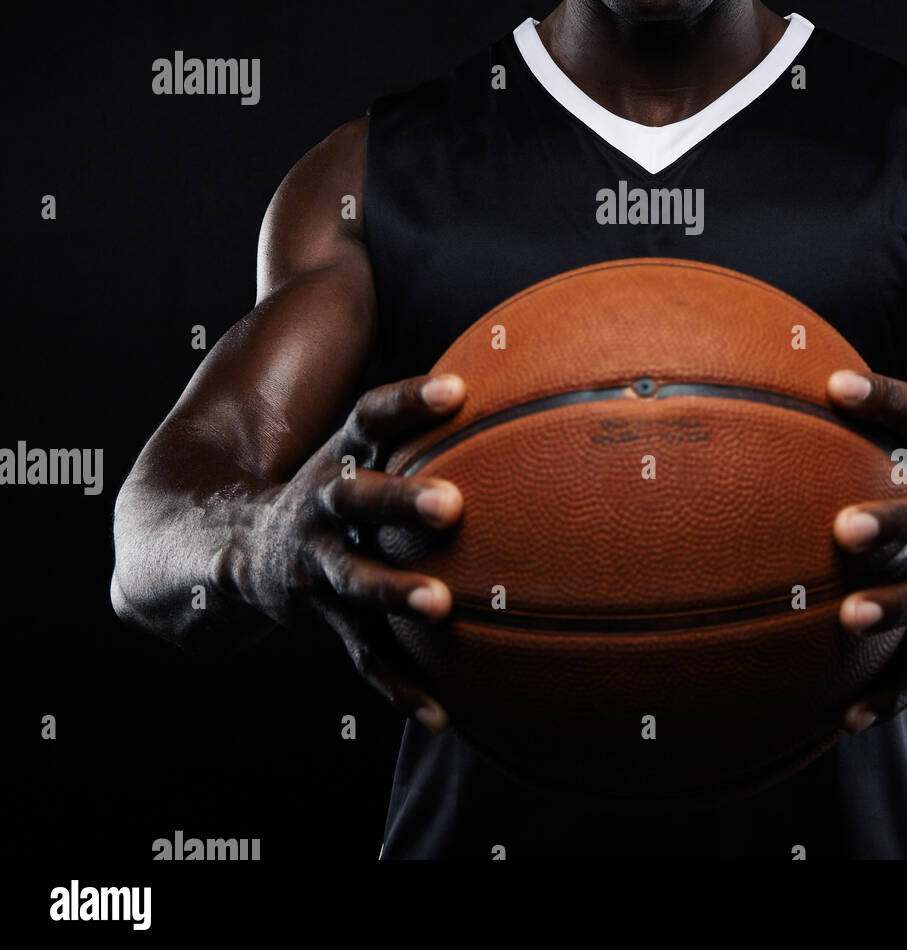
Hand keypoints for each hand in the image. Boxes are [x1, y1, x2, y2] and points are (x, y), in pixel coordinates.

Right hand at [215, 372, 467, 732]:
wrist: (233, 549)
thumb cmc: (332, 484)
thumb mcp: (355, 443)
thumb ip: (414, 415)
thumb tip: (493, 373)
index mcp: (338, 460)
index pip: (372, 417)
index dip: (410, 400)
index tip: (457, 388)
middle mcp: (321, 513)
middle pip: (358, 499)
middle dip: (400, 501)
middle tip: (451, 503)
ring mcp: (318, 572)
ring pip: (356, 582)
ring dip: (396, 593)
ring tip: (441, 604)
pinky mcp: (325, 623)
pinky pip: (365, 657)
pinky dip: (400, 687)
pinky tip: (441, 713)